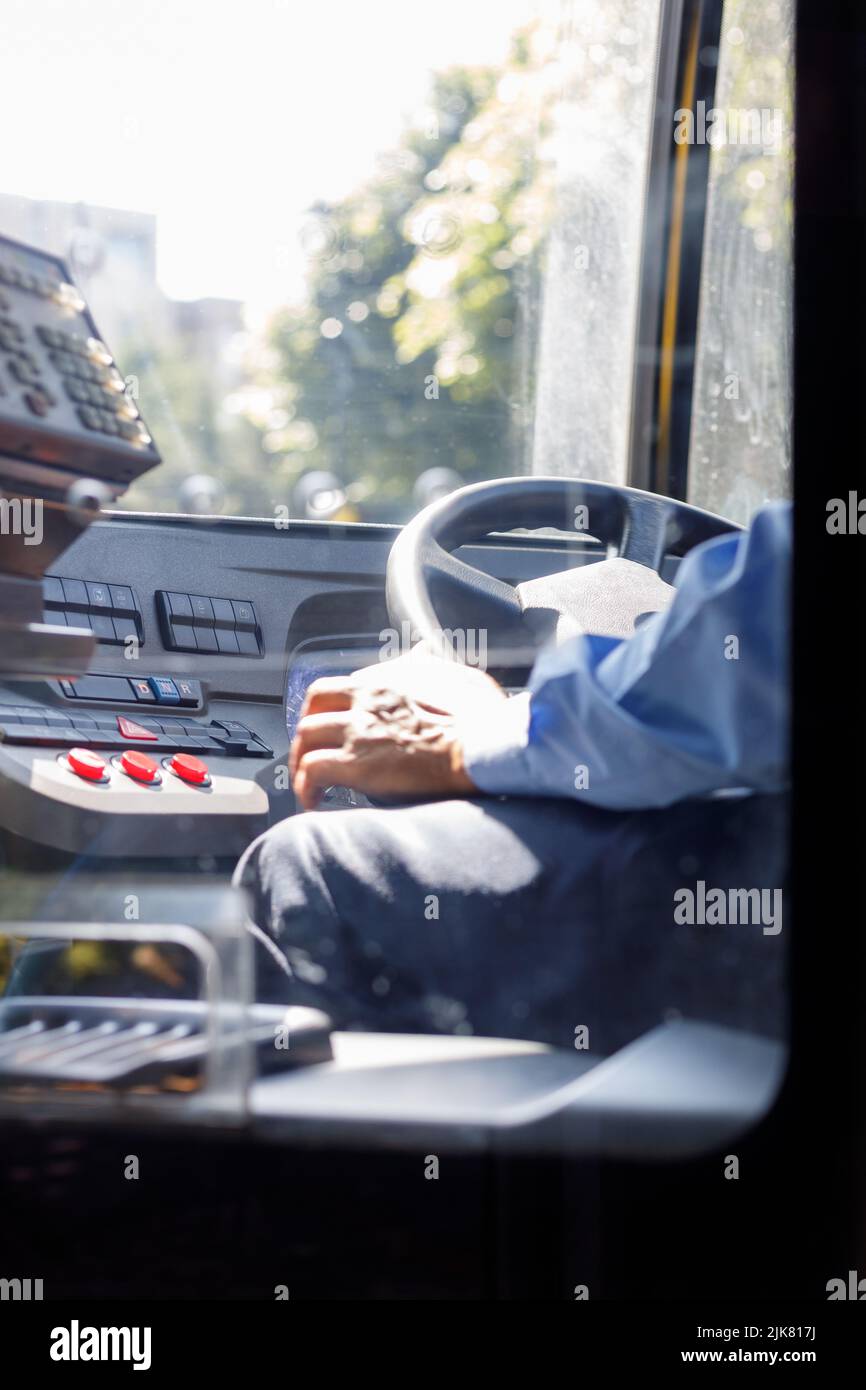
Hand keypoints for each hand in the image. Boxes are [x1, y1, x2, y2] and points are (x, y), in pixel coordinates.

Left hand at [290, 659, 503, 810]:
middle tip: (312, 750)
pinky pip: (312, 771)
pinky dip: (307, 786)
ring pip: (306, 738)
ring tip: (309, 781)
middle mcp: (365, 701)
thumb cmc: (481, 720)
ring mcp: (357, 731)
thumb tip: (425, 653)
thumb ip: (434, 666)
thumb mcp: (459, 678)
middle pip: (313, 707)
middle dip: (307, 729)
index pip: (339, 686)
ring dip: (302, 760)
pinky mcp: (356, 763)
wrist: (482, 748)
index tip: (333, 724)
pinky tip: (314, 800)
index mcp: (387, 682)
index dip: (329, 708)